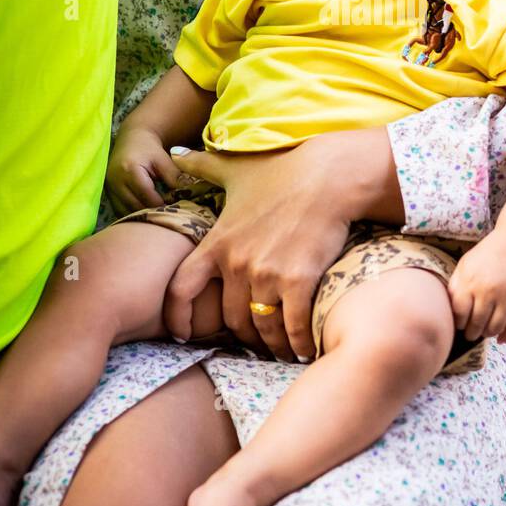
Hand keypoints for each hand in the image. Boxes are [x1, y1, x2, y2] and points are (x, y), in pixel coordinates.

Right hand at [106, 125, 183, 214]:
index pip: (148, 197)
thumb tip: (187, 195)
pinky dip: (134, 215)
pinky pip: (121, 212)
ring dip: (143, 216)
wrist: (131, 140)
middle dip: (153, 213)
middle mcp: (116, 182)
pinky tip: (146, 213)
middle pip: (136, 207)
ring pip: (127, 213)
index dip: (163, 206)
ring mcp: (109, 189)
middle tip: (169, 215)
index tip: (176, 210)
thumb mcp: (164, 159)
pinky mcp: (108, 194)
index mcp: (130, 170)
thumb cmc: (149, 149)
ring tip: (158, 215)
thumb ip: (175, 177)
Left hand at [160, 137, 361, 362]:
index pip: (181, 289)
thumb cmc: (283, 171)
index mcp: (218, 243)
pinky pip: (293, 327)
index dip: (177, 317)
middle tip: (254, 341)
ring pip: (261, 328)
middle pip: (229, 318)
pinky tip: (305, 349)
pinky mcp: (299, 281)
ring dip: (271, 344)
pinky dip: (298, 343)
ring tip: (281, 350)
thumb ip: (203, 167)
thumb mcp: (235, 168)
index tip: (182, 333)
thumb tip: (176, 154)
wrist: (328, 176)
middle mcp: (237, 264)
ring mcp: (267, 275)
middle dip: (241, 334)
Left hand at [447, 231, 505, 344]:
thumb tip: (447, 310)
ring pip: (495, 329)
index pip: (459, 315)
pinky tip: (500, 337)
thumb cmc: (487, 254)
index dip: (458, 323)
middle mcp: (489, 292)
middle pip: (476, 325)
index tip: (460, 323)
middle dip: (471, 333)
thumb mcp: (465, 265)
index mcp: (471, 283)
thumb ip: (455, 286)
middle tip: (471, 333)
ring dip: (488, 334)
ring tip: (484, 331)